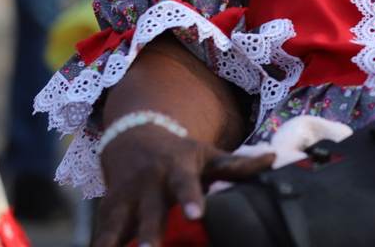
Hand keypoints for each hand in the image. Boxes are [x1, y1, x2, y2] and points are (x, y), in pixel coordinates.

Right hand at [94, 125, 272, 246]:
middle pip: (149, 212)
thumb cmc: (179, 153)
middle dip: (149, 233)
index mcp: (175, 168)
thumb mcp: (205, 154)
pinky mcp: (107, 212)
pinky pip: (102, 235)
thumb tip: (273, 160)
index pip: (185, 183)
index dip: (191, 197)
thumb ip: (236, 164)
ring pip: (118, 225)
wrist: (133, 139)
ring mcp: (124, 198)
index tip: (197, 214)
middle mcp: (148, 183)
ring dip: (115, 244)